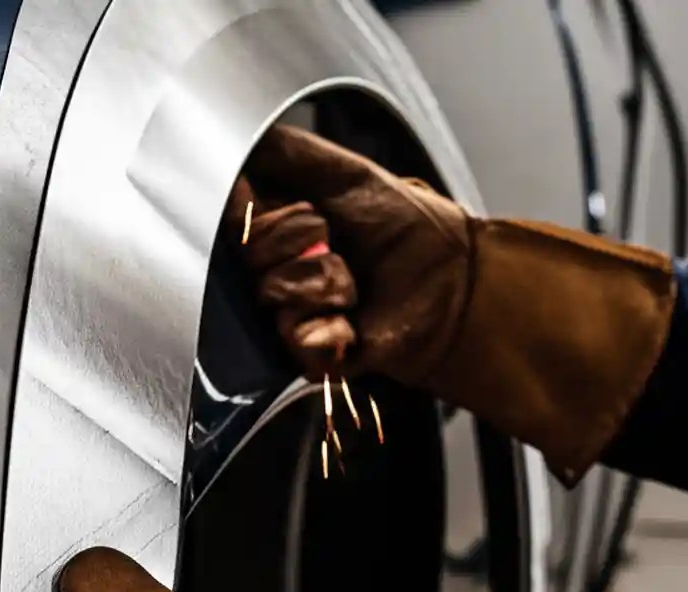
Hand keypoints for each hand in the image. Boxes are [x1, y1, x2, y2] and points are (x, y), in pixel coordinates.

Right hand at [230, 125, 473, 384]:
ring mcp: (290, 313)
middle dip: (301, 240)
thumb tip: (243, 142)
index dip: (249, 208)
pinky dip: (330, 328)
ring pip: (273, 295)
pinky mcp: (308, 353)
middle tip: (337, 241)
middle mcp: (277, 269)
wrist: (454, 281)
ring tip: (354, 284)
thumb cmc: (406, 227)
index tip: (278, 200)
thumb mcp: (348, 174)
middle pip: (250, 256)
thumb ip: (289, 153)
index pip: (233, 216)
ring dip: (324, 283)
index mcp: (278, 225)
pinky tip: (352, 322)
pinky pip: (295, 339)